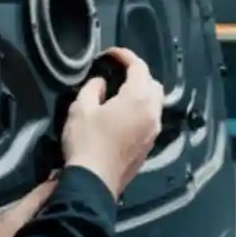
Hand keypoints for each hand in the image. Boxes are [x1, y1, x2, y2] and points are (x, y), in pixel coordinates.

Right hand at [61, 47, 163, 198]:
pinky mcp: (149, 147)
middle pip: (153, 84)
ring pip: (155, 104)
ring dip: (141, 94)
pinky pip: (150, 120)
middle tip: (118, 74)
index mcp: (138, 99)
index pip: (139, 67)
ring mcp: (153, 132)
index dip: (125, 56)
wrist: (94, 182)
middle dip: (138, 74)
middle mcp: (152, 113)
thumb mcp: (81, 108)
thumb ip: (93, 88)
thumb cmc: (86, 142)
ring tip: (120, 94)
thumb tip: (101, 83)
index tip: (110, 54)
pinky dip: (141, 111)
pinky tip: (123, 116)